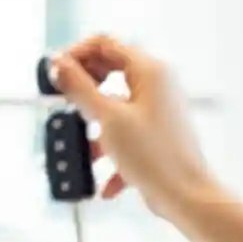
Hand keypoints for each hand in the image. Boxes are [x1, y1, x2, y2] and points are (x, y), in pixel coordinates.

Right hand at [50, 35, 214, 219]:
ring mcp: (157, 109)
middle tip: (64, 103)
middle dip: (83, 90)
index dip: (76, 54)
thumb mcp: (107, 118)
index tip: (56, 73)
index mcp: (149, 70)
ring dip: (94, 125)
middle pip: (109, 71)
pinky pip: (124, 131)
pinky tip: (103, 175)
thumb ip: (79, 88)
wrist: (186, 197)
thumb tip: (58, 64)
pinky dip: (109, 148)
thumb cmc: (155, 157)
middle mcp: (157, 84)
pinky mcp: (155, 133)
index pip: (105, 44)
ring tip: (82, 146)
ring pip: (114, 105)